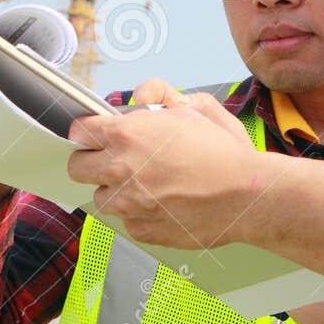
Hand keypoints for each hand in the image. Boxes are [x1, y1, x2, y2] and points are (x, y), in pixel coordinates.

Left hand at [67, 84, 260, 248]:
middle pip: (77, 167)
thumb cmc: (224, 152)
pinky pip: (126, 220)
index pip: (79, 130)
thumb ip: (160, 94)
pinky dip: (139, 213)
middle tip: (116, 159)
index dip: (88, 130)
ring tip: (147, 183)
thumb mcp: (195, 106)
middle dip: (92, 161)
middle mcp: (119, 169)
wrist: (246, 194)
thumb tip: (142, 96)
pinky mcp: (141, 229)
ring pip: (101, 197)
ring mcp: (128, 204)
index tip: (94, 134)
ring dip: (116, 190)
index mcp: (126, 134)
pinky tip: (164, 202)